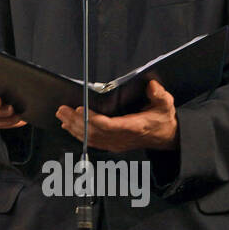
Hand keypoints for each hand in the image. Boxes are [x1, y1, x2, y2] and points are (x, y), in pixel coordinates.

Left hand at [55, 79, 176, 151]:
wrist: (166, 136)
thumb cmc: (163, 119)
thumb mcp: (166, 104)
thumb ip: (160, 94)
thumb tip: (152, 85)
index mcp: (134, 127)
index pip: (110, 125)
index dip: (93, 119)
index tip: (80, 109)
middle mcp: (123, 137)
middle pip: (95, 132)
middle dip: (76, 121)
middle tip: (63, 110)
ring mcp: (117, 143)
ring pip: (91, 138)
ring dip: (74, 127)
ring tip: (62, 115)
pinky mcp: (113, 144)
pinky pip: (93, 142)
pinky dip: (79, 134)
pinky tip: (68, 126)